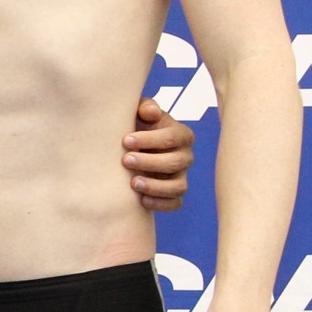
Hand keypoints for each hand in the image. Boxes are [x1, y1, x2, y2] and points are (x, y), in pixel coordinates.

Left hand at [125, 96, 195, 210]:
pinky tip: (141, 200)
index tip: (125, 140)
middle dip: (149, 162)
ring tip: (133, 183)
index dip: (149, 139)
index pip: (172, 137)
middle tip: (125, 160)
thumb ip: (146, 107)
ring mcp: (181, 176)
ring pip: (179, 186)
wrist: (132, 144)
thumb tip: (150, 112)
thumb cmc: (138, 124)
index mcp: (181, 134)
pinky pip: (175, 203)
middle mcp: (185, 156)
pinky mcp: (174, 193)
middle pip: (175, 162)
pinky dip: (161, 204)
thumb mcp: (141, 112)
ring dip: (156, 186)